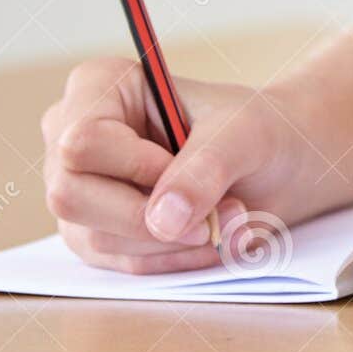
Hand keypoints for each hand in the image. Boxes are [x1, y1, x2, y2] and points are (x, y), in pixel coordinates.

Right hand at [41, 55, 328, 273]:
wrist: (280, 162)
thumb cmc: (258, 128)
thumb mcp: (246, 132)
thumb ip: (206, 166)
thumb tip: (163, 220)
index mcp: (100, 87)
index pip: (82, 141)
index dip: (135, 167)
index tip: (185, 168)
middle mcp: (74, 137)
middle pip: (71, 195)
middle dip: (153, 216)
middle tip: (225, 207)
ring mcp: (82, 190)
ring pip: (98, 238)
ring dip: (178, 241)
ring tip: (233, 214)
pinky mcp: (99, 234)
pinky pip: (124, 264)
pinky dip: (178, 259)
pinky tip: (215, 239)